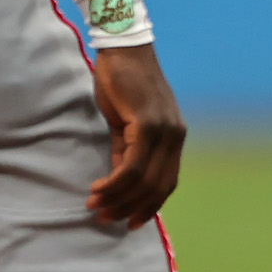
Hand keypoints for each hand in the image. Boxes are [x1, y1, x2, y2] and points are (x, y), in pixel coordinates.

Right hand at [87, 43, 185, 227]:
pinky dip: (114, 183)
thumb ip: (126, 149)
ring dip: (118, 198)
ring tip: (96, 208)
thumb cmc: (122, 81)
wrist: (122, 48)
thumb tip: (118, 179)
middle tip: (106, 219)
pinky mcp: (147, 124)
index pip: (167, 183)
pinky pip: (131, 165)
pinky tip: (98, 189)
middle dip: (131, 208)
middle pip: (157, 187)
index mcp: (174, 136)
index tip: (131, 223)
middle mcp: (175, 136)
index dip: (150, 206)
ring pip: (143, 180)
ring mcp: (164, 130)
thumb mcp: (126, 122)